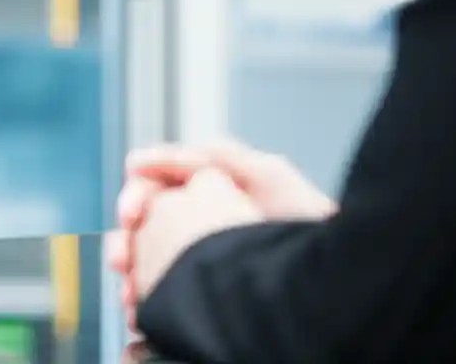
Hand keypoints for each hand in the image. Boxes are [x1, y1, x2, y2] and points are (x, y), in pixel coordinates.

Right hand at [107, 140, 335, 323]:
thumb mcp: (266, 174)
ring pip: (144, 254)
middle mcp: (200, 219)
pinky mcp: (197, 287)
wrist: (330, 280)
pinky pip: (157, 287)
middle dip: (127, 234)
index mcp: (209, 189)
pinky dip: (141, 293)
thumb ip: (216, 155)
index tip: (132, 212)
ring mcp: (198, 254)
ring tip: (128, 278)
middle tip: (124, 253)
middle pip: (144, 219)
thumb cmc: (309, 225)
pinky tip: (140, 300)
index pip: (156, 183)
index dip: (139, 193)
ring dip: (128, 263)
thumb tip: (155, 156)